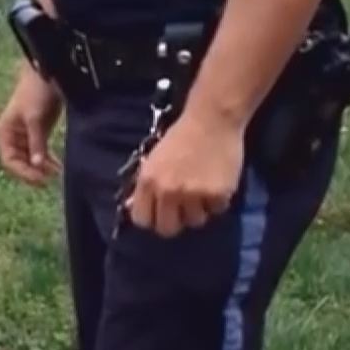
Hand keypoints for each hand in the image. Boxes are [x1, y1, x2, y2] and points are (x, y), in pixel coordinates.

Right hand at [0, 65, 62, 185]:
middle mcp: (12, 137)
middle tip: (50, 180)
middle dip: (33, 173)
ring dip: (42, 169)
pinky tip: (59, 167)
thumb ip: (36, 142)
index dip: (23, 172)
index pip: (9, 160)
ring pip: (31, 161)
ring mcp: (25, 136)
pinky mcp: (38, 134)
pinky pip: (40, 154)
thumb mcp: (35, 118)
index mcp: (4, 133)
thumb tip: (37, 165)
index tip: (40, 180)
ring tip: (58, 174)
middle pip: (19, 163)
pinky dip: (48, 161)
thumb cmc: (36, 92)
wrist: (47, 74)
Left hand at [126, 110, 242, 236]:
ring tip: (202, 189)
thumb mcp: (154, 159)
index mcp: (148, 181)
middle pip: (167, 229)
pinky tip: (217, 182)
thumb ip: (144, 186)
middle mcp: (168, 191)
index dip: (152, 218)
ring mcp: (193, 195)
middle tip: (184, 209)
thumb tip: (131, 207)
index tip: (160, 213)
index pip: (142, 220)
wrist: (212, 120)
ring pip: (195, 222)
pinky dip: (218, 201)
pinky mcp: (217, 195)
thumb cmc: (181, 137)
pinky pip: (217, 211)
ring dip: (199, 210)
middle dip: (176, 221)